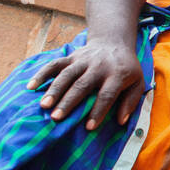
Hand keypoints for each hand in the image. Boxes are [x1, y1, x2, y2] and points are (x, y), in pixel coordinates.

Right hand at [27, 40, 143, 130]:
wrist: (115, 43)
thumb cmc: (126, 69)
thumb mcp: (138, 83)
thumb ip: (131, 102)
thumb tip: (121, 121)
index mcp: (117, 75)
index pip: (107, 95)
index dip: (98, 111)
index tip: (88, 127)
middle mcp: (99, 67)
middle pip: (82, 85)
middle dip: (69, 101)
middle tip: (57, 117)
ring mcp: (83, 60)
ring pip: (66, 74)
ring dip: (54, 89)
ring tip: (43, 105)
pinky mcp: (71, 56)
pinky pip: (55, 64)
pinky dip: (41, 74)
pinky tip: (30, 86)